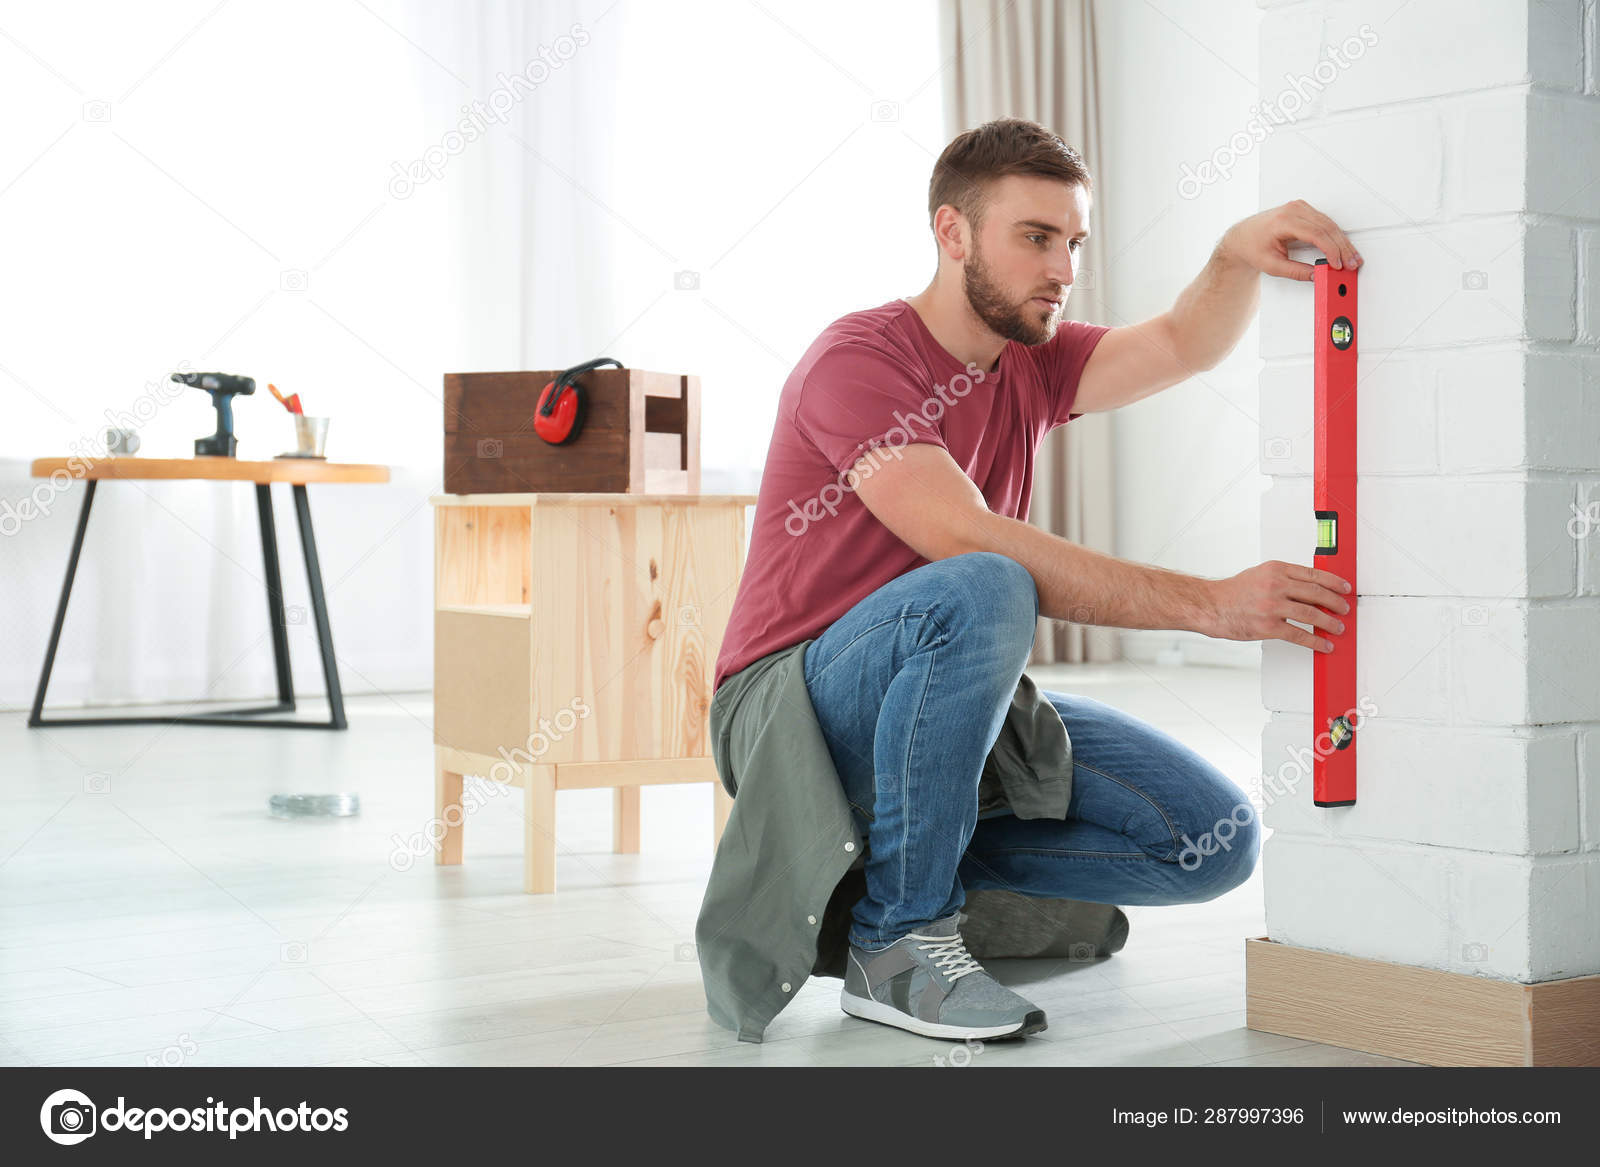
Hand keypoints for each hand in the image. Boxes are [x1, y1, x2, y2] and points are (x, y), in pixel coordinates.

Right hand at [1202, 560, 1351, 652]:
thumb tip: (1311, 590)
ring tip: (1337, 627)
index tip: (1344, 588)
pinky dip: (1315, 641)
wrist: (1211, 606)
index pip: (1313, 574)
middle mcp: (1275, 585)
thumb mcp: (1260, 574)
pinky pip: (1298, 635)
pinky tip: (1324, 644)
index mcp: (1276, 570)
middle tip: (1344, 609)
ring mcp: (1272, 606)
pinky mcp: (1268, 627)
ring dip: (1329, 622)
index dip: (1334, 582)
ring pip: (1311, 614)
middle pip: (1316, 593)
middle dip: (1335, 603)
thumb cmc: (1233, 592)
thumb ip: (1284, 578)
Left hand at [1219, 199, 1361, 281]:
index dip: (1331, 250)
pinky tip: (1342, 247)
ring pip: (1330, 224)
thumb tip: (1316, 275)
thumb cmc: (1252, 246)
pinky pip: (1325, 222)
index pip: (1316, 234)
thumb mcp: (1271, 265)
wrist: (1242, 237)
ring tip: (1351, 258)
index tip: (1338, 264)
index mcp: (1284, 221)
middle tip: (1352, 263)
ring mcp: (1300, 208)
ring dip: (1342, 242)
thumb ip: (1295, 271)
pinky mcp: (1304, 210)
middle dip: (1342, 248)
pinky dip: (1335, 235)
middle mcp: (1294, 210)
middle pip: (1327, 228)